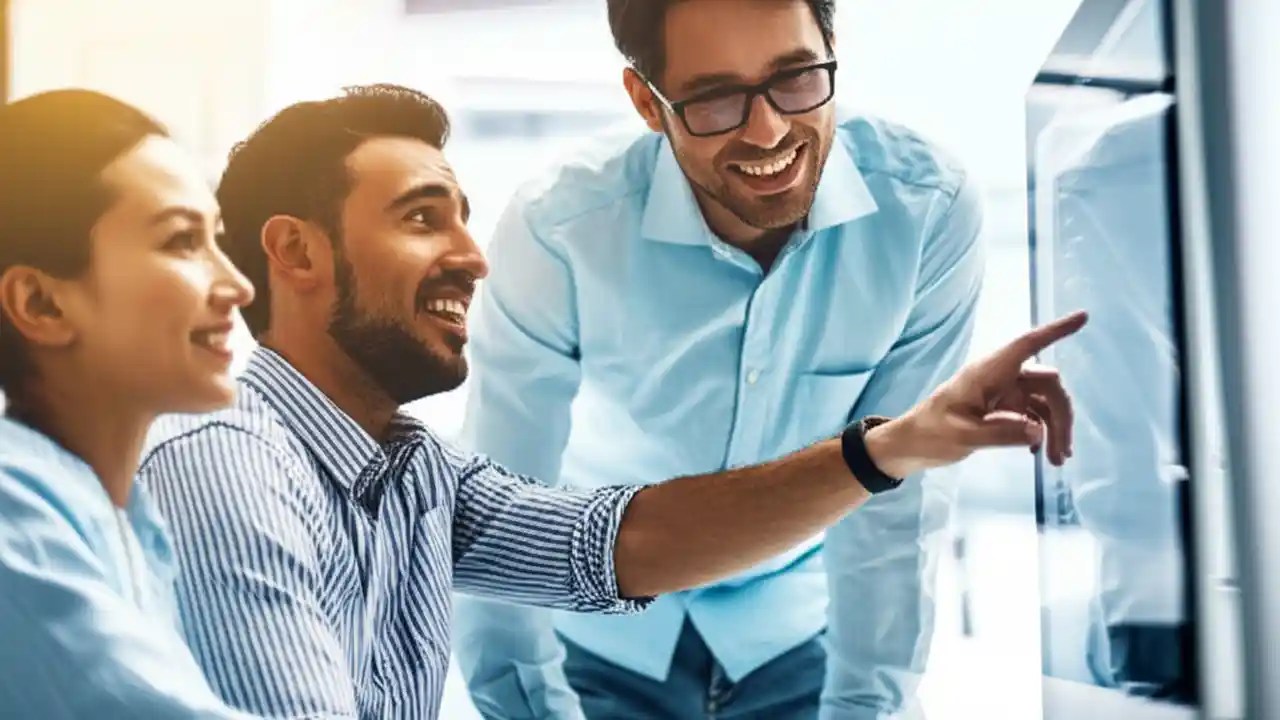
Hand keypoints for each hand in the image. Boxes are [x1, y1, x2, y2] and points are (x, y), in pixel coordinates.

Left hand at [867, 311, 1087, 476]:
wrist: (910, 446)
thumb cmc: (930, 434)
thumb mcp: (963, 437)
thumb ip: (1000, 433)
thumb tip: (1038, 431)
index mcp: (986, 373)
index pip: (1026, 344)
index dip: (1056, 330)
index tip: (1083, 317)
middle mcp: (999, 378)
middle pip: (1047, 385)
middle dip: (1062, 417)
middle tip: (1063, 454)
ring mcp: (1003, 392)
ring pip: (1044, 403)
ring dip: (1055, 429)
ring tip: (1058, 460)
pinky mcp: (1003, 408)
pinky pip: (1034, 414)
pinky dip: (1042, 432)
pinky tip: (1042, 453)